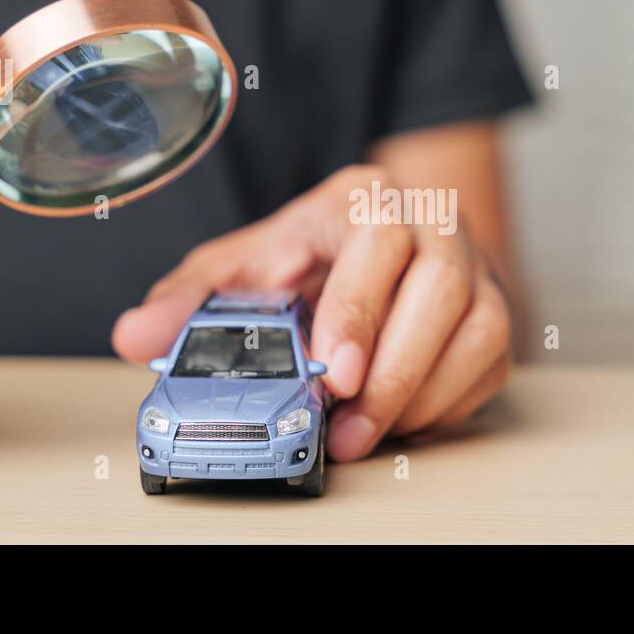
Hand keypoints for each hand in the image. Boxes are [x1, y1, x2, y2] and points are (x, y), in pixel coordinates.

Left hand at [112, 164, 511, 460]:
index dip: (360, 308)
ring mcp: (476, 267)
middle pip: (442, 287)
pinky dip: (447, 403)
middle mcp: (436, 223)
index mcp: (368, 197)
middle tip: (346, 427)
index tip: (334, 372)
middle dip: (394, 369)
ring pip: (480, 328)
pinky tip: (400, 421)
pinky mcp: (496, 312)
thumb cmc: (310, 257)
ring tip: (364, 435)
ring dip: (422, 394)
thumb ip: (191, 299)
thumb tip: (136, 335)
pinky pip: (490, 363)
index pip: (379, 239)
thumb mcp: (244, 266)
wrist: (378, 245)